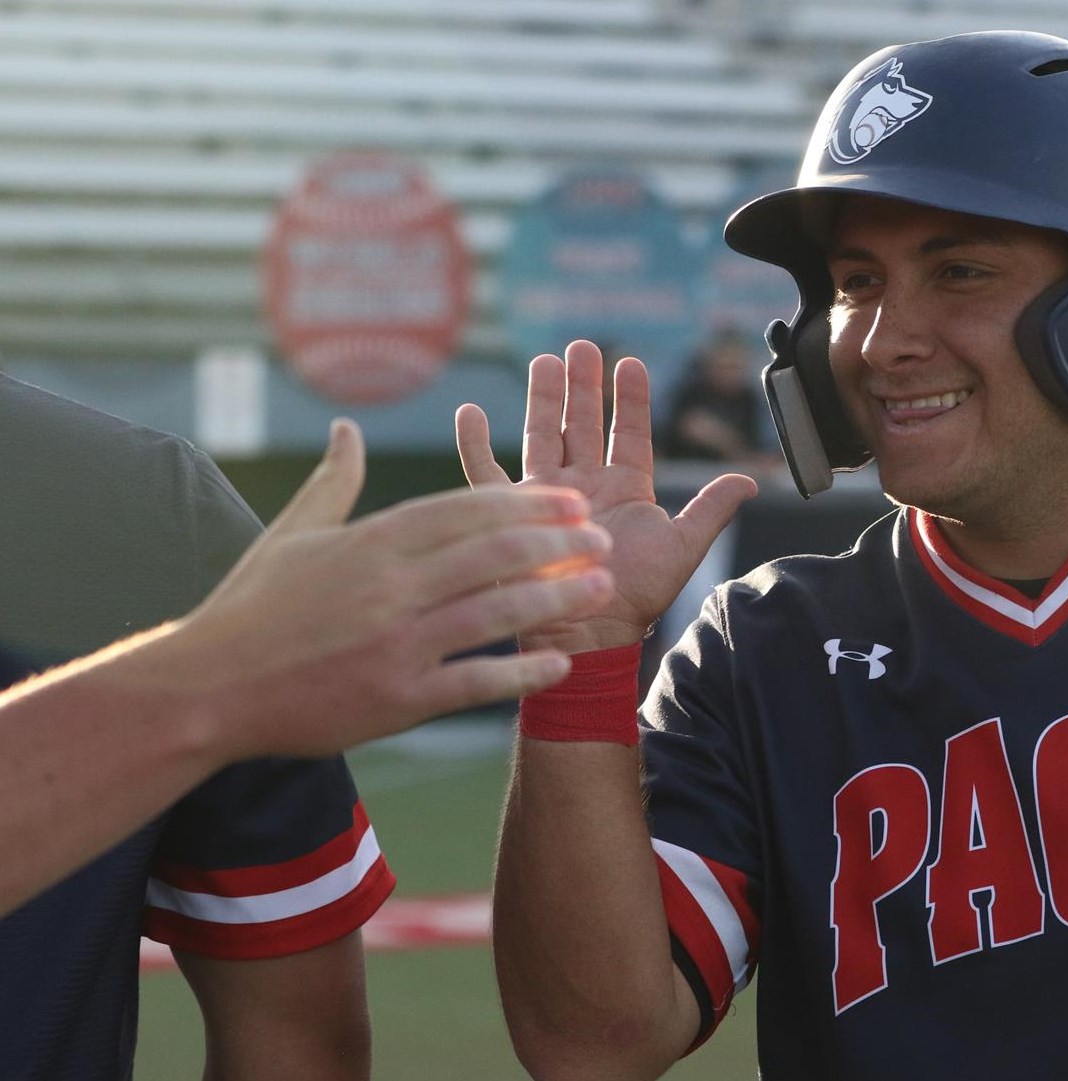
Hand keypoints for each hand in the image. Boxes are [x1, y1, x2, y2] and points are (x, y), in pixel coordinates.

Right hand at [146, 418, 616, 759]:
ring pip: (496, 613)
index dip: (527, 503)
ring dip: (557, 599)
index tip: (572, 500)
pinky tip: (561, 664)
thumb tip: (348, 428)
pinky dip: (521, 673)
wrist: (205, 691)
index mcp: (370, 542)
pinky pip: (475, 681)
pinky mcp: (397, 699)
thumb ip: (334, 480)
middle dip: (559, 544)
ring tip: (602, 589)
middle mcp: (389, 587)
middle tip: (604, 539)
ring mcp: (396, 644)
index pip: (466, 509)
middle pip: (495, 554)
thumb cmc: (250, 609)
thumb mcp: (291, 533)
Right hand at [456, 340, 757, 653]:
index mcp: (625, 489)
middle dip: (583, 385)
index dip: (630, 398)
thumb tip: (752, 480)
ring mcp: (548, 498)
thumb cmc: (638, 593)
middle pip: (581, 423)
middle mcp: (585, 487)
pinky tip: (469, 412)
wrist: (591, 627)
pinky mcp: (513, 513)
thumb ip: (711, 509)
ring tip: (543, 361)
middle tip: (582, 346)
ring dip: (542, 398)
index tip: (631, 362)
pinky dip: (473, 443)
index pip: (628, 432)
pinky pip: (485, 472)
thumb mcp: (683, 545)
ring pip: (541, 434)